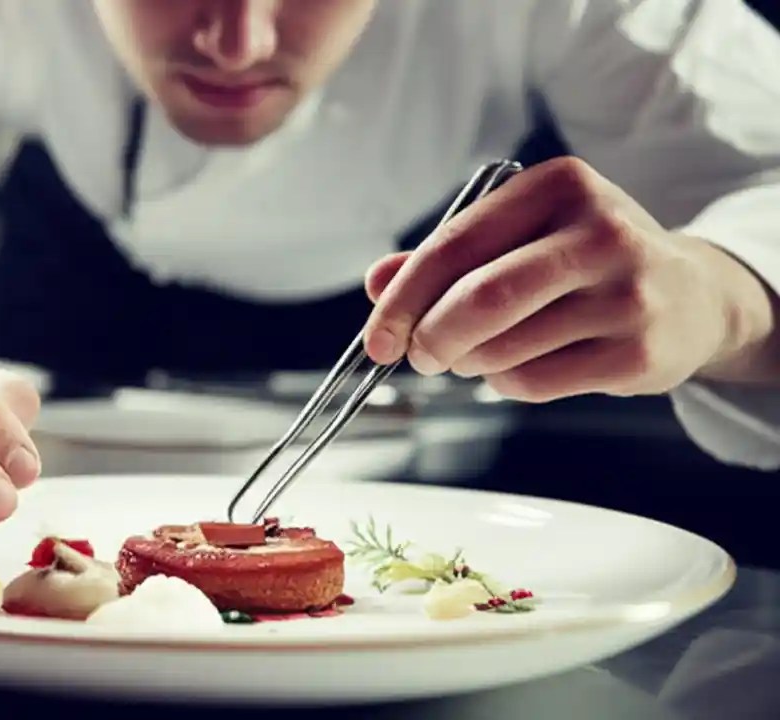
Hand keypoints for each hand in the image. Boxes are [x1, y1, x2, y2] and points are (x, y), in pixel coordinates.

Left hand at [362, 156, 775, 400]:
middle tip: (418, 356)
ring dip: (469, 363)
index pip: (456, 244)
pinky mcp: (639, 353)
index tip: (377, 337)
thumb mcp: (521, 235)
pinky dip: (507, 383)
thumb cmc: (585, 261)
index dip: (403, 297)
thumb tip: (378, 281)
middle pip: (482, 299)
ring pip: (504, 349)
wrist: (692, 296)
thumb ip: (447, 255)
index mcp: (560, 185)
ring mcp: (628, 294)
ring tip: (479, 353)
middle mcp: (602, 231)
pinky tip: (523, 365)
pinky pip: (534, 384)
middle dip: (431, 337)